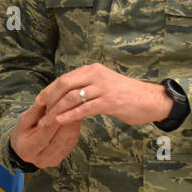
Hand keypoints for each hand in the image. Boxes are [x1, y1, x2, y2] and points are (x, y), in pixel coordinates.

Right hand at [10, 98, 80, 168]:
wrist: (23, 148)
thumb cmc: (22, 132)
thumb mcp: (24, 120)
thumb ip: (36, 111)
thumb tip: (48, 98)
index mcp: (27, 150)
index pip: (43, 136)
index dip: (53, 122)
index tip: (60, 108)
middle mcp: (40, 159)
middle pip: (59, 139)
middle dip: (67, 122)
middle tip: (73, 106)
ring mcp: (53, 160)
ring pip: (68, 141)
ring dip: (74, 124)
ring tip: (76, 109)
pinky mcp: (62, 157)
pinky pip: (72, 142)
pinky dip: (75, 129)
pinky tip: (76, 118)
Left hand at [37, 62, 173, 127]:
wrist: (152, 100)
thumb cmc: (126, 94)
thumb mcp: (104, 84)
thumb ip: (87, 85)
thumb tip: (66, 94)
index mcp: (93, 70)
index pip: (65, 78)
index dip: (50, 89)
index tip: (39, 100)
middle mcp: (96, 75)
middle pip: (64, 84)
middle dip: (49, 98)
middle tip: (40, 110)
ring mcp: (103, 87)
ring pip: (72, 97)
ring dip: (57, 110)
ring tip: (47, 121)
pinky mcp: (110, 101)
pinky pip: (85, 108)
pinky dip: (70, 115)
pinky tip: (61, 121)